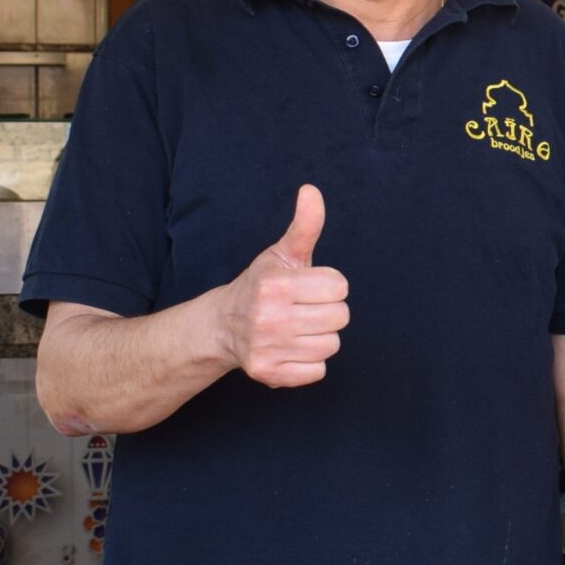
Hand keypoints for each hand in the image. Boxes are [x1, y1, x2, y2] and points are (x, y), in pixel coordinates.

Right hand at [218, 185, 349, 386]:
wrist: (223, 326)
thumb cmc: (261, 286)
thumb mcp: (281, 254)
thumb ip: (304, 225)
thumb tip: (311, 191)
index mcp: (275, 285)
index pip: (340, 287)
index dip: (328, 286)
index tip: (307, 287)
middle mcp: (268, 317)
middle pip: (340, 317)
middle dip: (327, 311)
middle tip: (303, 309)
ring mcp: (267, 348)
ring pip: (331, 345)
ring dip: (319, 337)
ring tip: (296, 328)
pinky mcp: (269, 374)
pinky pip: (318, 371)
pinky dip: (309, 362)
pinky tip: (290, 348)